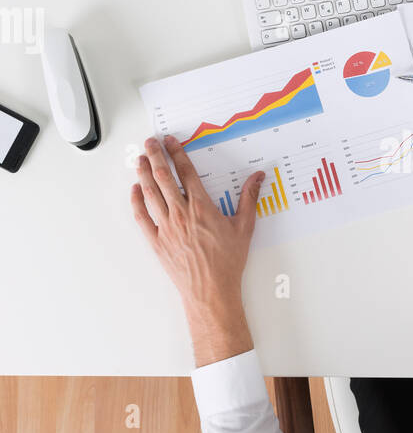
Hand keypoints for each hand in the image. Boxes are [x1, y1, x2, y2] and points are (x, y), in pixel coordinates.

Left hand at [131, 135, 262, 363]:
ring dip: (143, 173)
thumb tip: (258, 178)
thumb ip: (249, 199)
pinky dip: (136, 201)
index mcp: (202, 207)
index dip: (177, 153)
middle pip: (163, 177)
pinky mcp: (156, 241)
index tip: (171, 142)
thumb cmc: (228, 262)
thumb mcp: (244, 228)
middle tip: (150, 142)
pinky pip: (141, 217)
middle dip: (156, 156)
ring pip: (150, 193)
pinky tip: (134, 190)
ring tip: (140, 159)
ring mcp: (166, 227)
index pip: (186, 172)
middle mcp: (181, 213)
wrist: (211, 291)